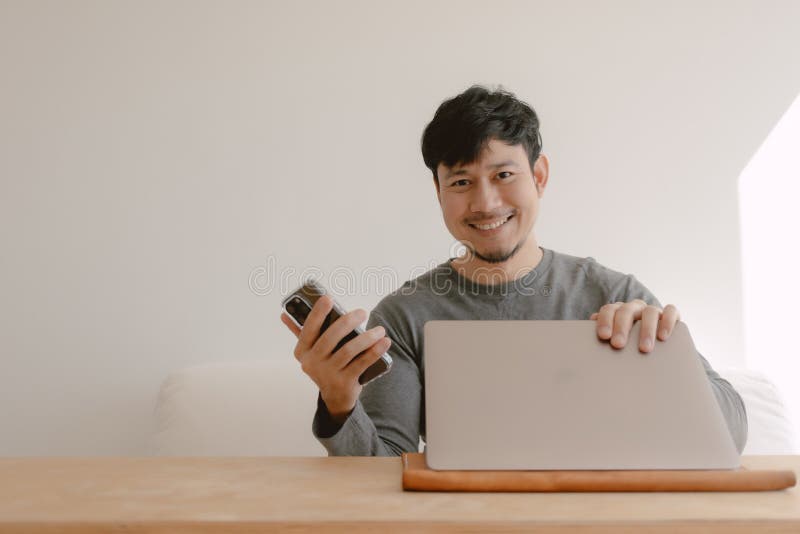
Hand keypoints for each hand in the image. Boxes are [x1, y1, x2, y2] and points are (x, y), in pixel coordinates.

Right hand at [280, 295, 391, 420]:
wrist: (335, 396)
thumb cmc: (324, 365)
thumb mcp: (310, 351)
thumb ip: (299, 332)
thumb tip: (284, 313)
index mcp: (302, 351)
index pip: (308, 328)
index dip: (317, 313)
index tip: (328, 298)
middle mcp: (312, 363)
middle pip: (330, 338)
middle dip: (348, 322)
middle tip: (363, 312)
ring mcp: (328, 374)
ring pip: (348, 350)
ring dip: (366, 337)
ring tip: (380, 330)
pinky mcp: (344, 383)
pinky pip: (362, 363)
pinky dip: (375, 352)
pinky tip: (384, 343)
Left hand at [590, 299, 679, 352]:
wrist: (652, 345)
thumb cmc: (626, 344)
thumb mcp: (614, 339)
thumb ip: (603, 336)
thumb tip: (587, 339)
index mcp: (618, 311)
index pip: (609, 310)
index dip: (605, 321)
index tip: (604, 336)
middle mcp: (634, 308)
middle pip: (627, 310)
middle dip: (622, 327)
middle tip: (618, 344)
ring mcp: (652, 310)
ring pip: (650, 311)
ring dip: (647, 329)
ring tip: (644, 348)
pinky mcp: (670, 315)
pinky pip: (671, 311)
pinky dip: (667, 321)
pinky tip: (664, 336)